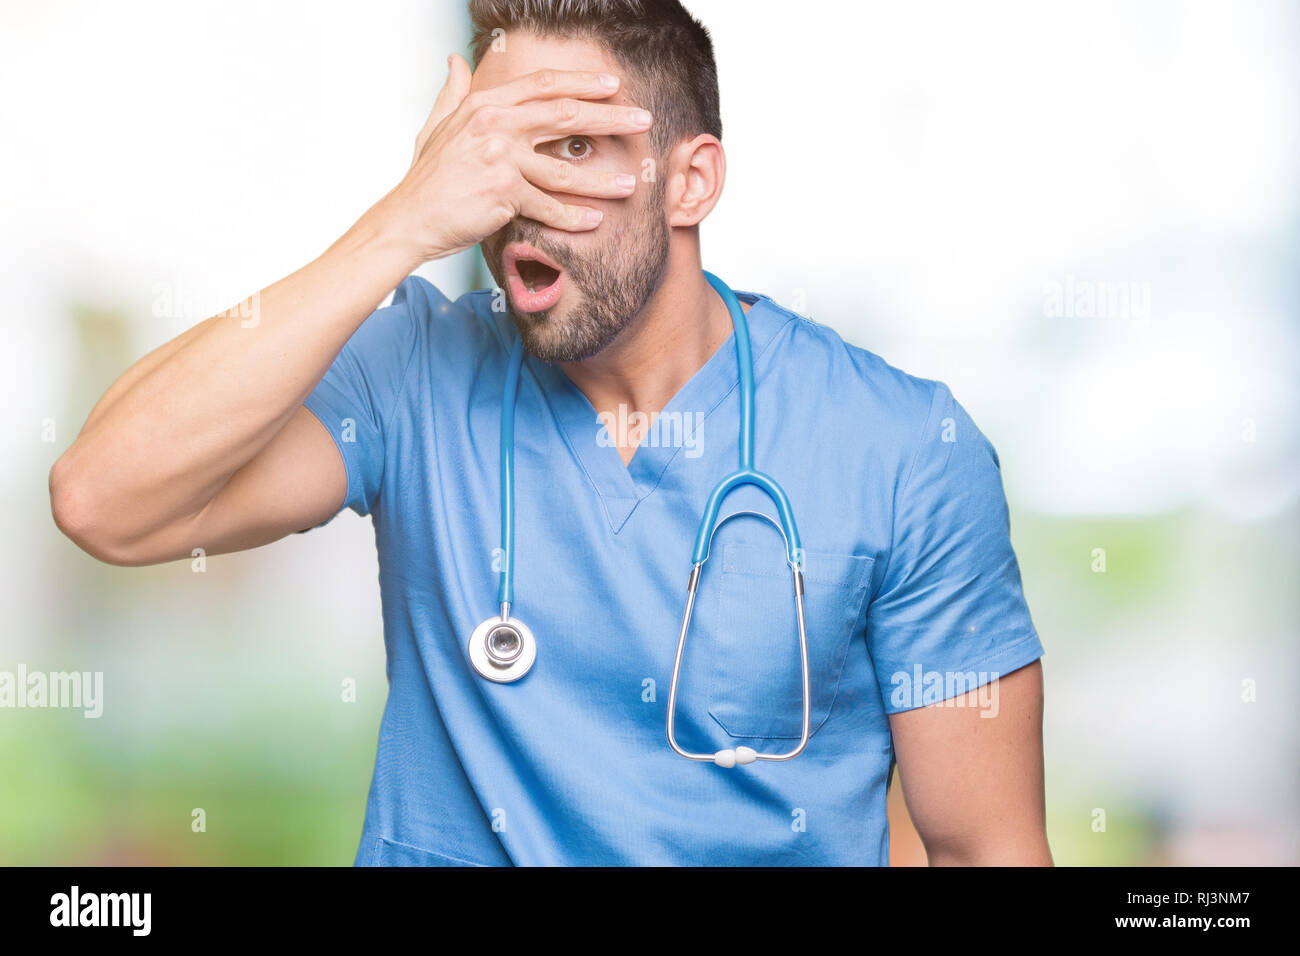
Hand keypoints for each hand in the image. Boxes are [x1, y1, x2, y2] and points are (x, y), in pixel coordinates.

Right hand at [372, 54, 652, 263]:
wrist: (409, 219)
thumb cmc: (425, 180)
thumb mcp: (435, 127)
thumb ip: (452, 94)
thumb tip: (455, 63)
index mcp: (485, 106)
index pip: (543, 85)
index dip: (581, 83)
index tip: (612, 85)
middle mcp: (496, 125)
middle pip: (565, 115)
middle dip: (610, 117)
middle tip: (641, 120)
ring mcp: (501, 159)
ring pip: (565, 169)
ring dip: (602, 178)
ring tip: (630, 183)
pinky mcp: (504, 193)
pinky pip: (549, 206)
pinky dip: (574, 217)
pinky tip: (596, 221)